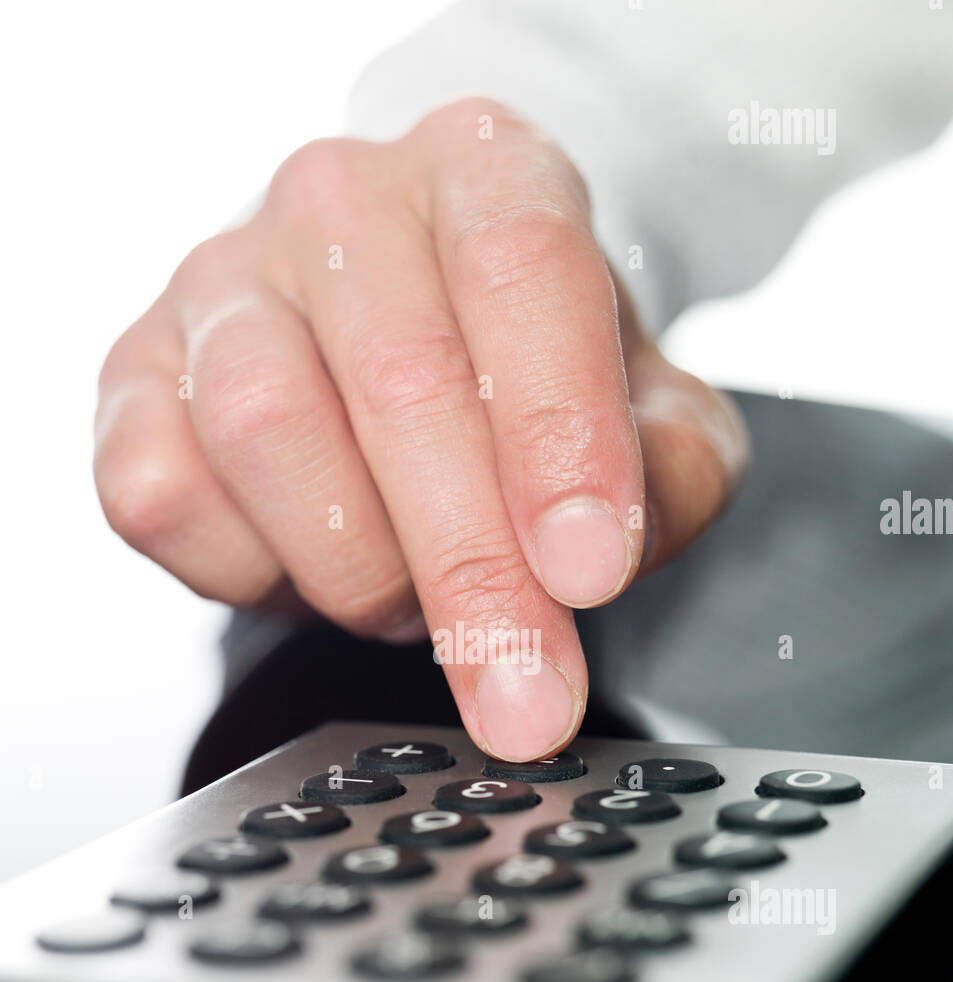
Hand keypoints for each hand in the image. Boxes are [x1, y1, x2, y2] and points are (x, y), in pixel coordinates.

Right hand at [94, 99, 747, 761]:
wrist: (412, 347)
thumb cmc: (528, 378)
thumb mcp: (647, 414)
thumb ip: (669, 472)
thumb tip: (599, 554)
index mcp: (483, 172)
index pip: (524, 270)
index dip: (558, 434)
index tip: (586, 574)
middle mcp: (342, 202)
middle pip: (400, 378)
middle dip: (471, 568)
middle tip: (521, 691)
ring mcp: (223, 281)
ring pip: (268, 433)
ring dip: (359, 566)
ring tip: (410, 594)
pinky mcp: (135, 373)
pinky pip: (161, 493)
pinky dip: (244, 570)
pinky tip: (307, 566)